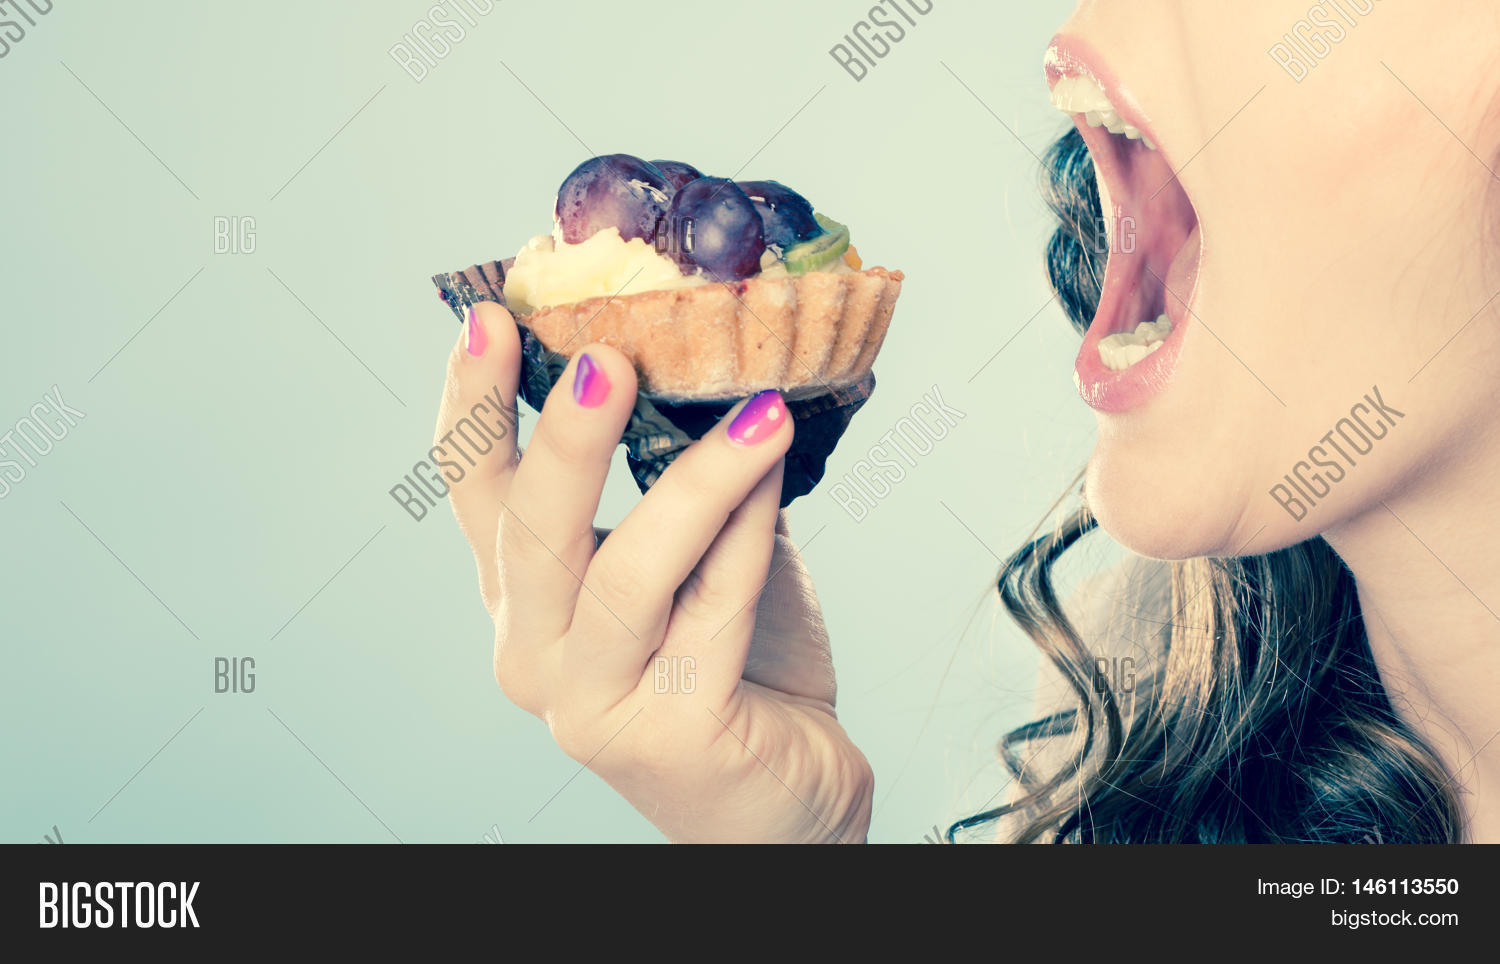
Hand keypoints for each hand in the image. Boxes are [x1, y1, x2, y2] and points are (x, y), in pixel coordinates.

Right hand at [436, 302, 873, 842]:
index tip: (488, 317)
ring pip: (626, 577)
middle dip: (565, 441)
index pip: (476, 494)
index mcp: (526, 600)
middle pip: (530, 535)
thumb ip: (672, 481)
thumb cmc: (733, 666)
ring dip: (693, 486)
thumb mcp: (685, 558)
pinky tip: (776, 480)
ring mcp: (595, 703)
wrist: (783, 798)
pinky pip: (713, 614)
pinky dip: (748, 539)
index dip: (472, 406)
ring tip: (756, 411)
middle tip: (607, 358)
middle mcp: (538, 653)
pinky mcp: (672, 735)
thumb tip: (704, 358)